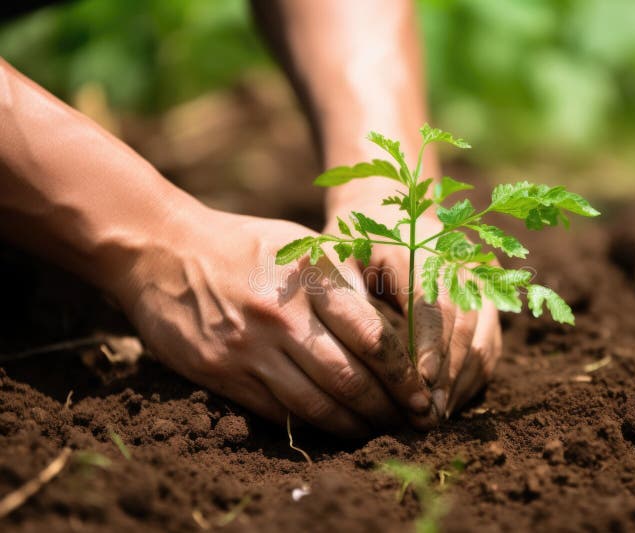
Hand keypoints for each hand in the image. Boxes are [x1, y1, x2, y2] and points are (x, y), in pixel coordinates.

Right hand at [110, 206, 435, 436]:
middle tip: (411, 421)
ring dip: (354, 425)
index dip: (405, 374)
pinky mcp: (223, 372)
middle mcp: (283, 315)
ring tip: (377, 431)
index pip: (373, 337)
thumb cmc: (243, 244)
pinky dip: (313, 425)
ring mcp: (251, 348)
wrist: (161, 251)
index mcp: (310, 278)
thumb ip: (345, 280)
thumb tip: (396, 321)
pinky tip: (333, 427)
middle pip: (350, 378)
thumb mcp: (300, 245)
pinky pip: (278, 411)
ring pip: (316, 403)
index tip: (423, 392)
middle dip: (388, 407)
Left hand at [324, 206, 502, 418]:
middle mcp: (460, 260)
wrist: (391, 211)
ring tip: (434, 416)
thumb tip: (352, 351)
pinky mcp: (490, 298)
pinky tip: (448, 402)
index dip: (429, 344)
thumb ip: (345, 297)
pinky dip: (471, 377)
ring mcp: (481, 279)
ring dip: (459, 382)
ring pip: (481, 338)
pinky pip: (489, 343)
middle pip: (463, 325)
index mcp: (420, 245)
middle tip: (424, 416)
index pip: (433, 300)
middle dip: (444, 375)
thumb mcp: (336, 256)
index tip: (418, 383)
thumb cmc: (354, 241)